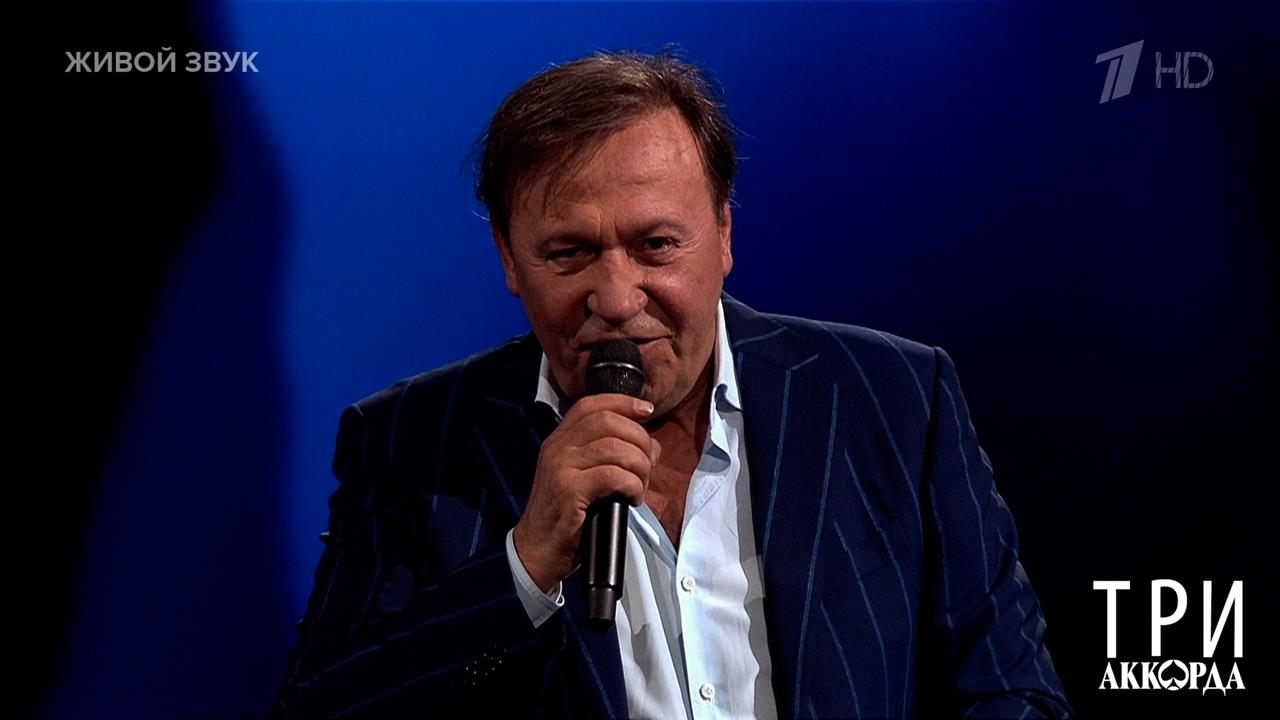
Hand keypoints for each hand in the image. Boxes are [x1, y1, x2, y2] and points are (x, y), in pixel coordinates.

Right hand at [512, 394, 660, 591]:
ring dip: (640, 467)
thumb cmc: (565, 516)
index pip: (591, 405)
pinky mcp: (569, 491)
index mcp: (559, 440)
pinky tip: (633, 498)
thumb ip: (609, 456)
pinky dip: (632, 485)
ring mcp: (561, 468)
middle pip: (608, 422)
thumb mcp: (582, 477)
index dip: (623, 403)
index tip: (647, 411)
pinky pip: (613, 476)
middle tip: (648, 465)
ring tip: (640, 486)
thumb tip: (650, 446)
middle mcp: (557, 448)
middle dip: (639, 440)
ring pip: (615, 448)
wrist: (537, 550)